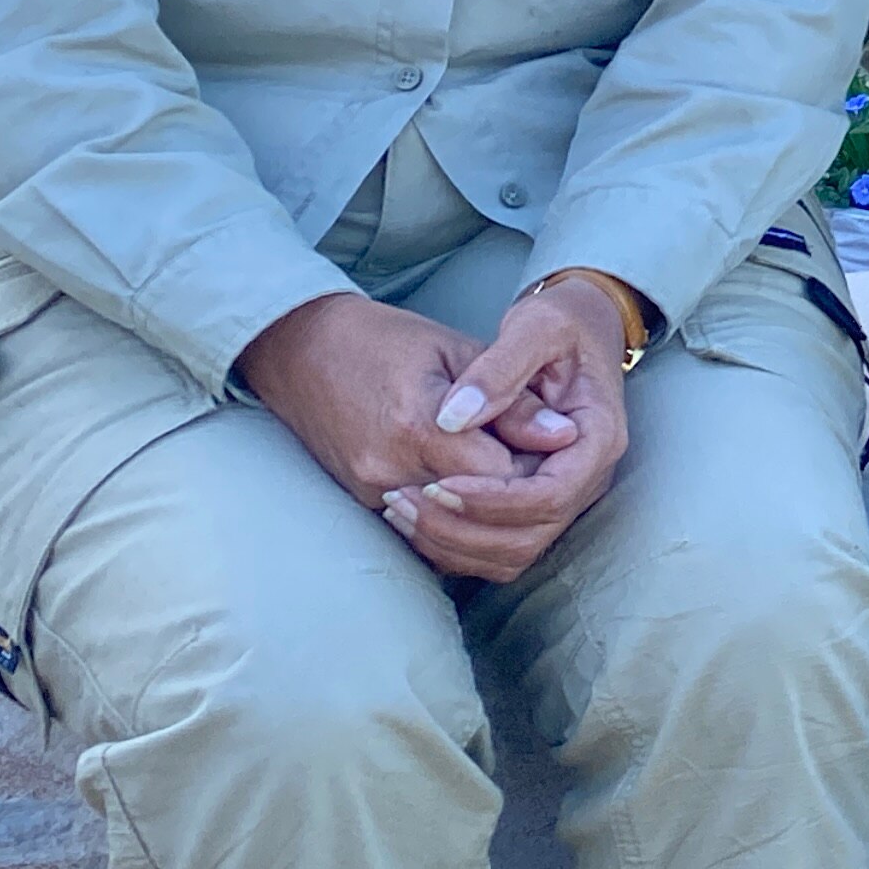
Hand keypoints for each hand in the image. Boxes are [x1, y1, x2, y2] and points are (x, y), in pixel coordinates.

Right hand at [232, 286, 603, 583]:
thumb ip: (513, 401)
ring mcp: (371, 492)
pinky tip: (471, 486)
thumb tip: (566, 436)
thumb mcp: (458, 351)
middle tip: (537, 461)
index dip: (535, 467)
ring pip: (450, 528)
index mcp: (420, 426)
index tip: (551, 446)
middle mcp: (391, 469)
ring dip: (485, 510)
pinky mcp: (360, 502)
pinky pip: (420, 528)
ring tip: (506, 471)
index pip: (502, 477)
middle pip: (479, 509)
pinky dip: (452, 514)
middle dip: (516, 493)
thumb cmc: (386, 340)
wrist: (302, 350)